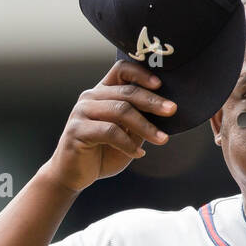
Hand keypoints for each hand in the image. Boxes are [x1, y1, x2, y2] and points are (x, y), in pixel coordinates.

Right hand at [45, 60, 177, 192]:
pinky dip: (127, 143)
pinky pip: (110, 131)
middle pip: (126, 92)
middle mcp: (90, 97)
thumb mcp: (126, 136)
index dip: (141, 74)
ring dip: (145, 126)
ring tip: (161, 139)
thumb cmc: (101, 154)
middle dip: (152, 102)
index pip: (121, 70)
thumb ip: (138, 123)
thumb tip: (164, 113)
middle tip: (172, 110)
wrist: (72, 175)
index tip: (160, 84)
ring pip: (120, 110)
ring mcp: (82, 112)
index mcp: (102, 93)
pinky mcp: (77, 130)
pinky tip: (138, 154)